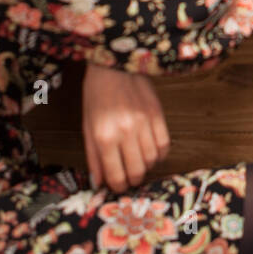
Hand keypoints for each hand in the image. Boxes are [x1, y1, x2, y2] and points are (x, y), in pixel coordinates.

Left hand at [82, 65, 170, 191]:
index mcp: (104, 136)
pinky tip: (152, 151)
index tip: (118, 187)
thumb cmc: (97, 96)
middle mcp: (125, 132)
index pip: (116, 175)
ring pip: (152, 160)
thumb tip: (98, 182)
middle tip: (130, 179)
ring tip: (139, 163)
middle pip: (137, 171)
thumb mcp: (87, 126)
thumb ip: (93, 156)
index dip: (118, 186)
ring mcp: (144, 123)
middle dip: (133, 181)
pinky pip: (165, 144)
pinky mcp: (158, 115)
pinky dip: (160, 153)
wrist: (114, 67)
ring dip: (146, 167)